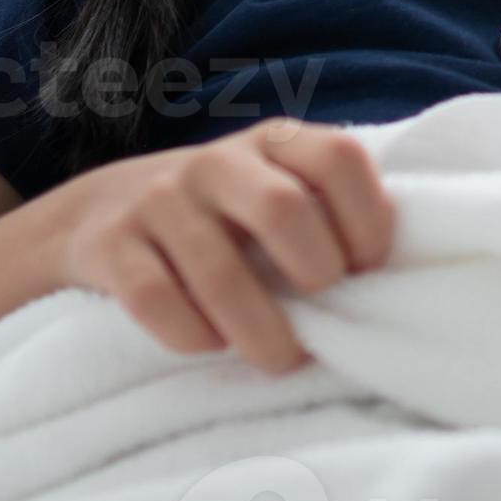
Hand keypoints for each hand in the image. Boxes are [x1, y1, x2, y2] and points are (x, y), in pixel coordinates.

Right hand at [47, 120, 395, 371]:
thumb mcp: (276, 189)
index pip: (339, 158)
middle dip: (315, 273)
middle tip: (322, 312)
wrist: (104, 210)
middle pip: (285, 210)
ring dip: (261, 331)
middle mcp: (218, 161)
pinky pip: (155, 299)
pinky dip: (192, 335)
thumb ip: (326, 209)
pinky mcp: (110, 243)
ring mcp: (159, 198)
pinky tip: (212, 344)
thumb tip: (396, 273)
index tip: (369, 269)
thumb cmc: (224, 216)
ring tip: (281, 357)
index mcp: (275, 143)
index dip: (368, 218)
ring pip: (220, 271)